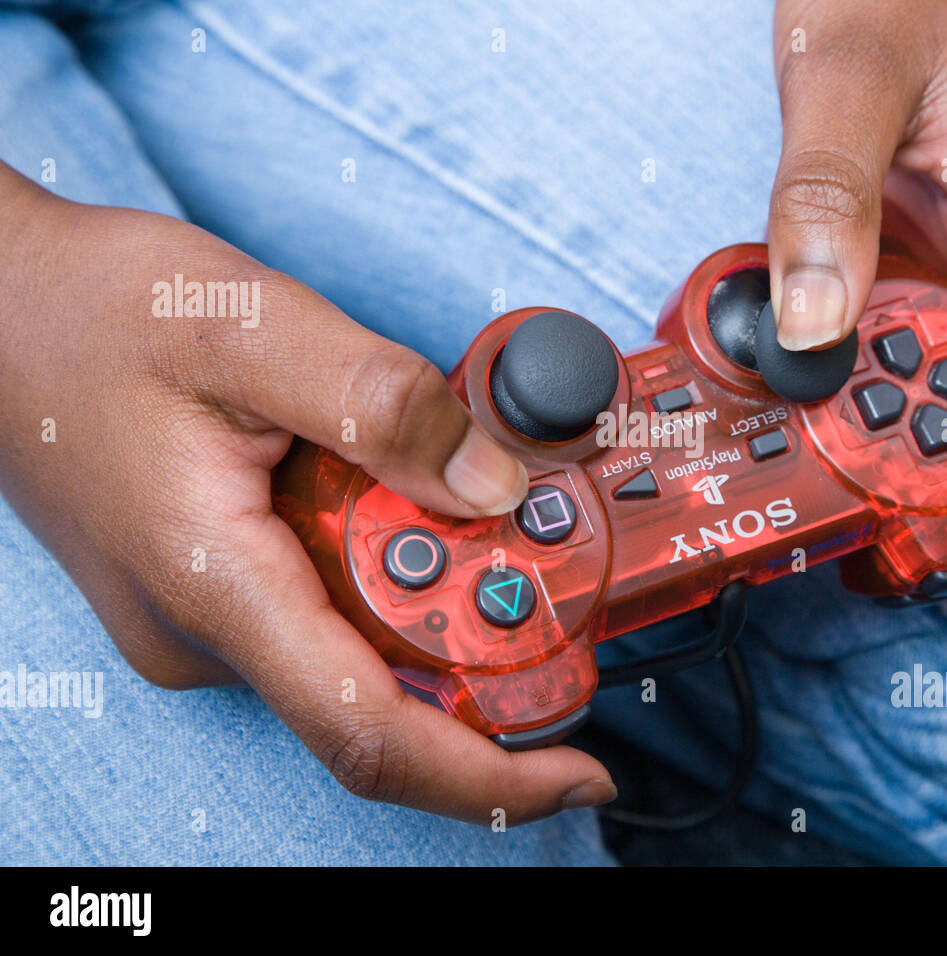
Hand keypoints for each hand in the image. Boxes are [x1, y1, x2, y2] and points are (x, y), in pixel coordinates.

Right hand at [0, 165, 615, 822]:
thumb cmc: (96, 310)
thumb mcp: (252, 325)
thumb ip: (383, 404)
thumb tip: (495, 486)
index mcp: (216, 584)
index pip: (368, 735)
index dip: (486, 777)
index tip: (579, 775)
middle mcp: (207, 630)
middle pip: (382, 694)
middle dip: (486, 651)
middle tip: (546, 559)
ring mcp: (204, 615)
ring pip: (355, 648)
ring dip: (435, 598)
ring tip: (465, 501)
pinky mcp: (209, 587)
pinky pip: (321, 610)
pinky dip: (386, 574)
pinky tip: (397, 498)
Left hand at [767, 0, 946, 613]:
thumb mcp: (850, 76)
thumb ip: (827, 194)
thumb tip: (814, 326)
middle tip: (893, 558)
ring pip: (939, 371)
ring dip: (900, 439)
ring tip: (845, 503)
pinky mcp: (902, 234)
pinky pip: (887, 326)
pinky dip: (854, 376)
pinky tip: (807, 404)